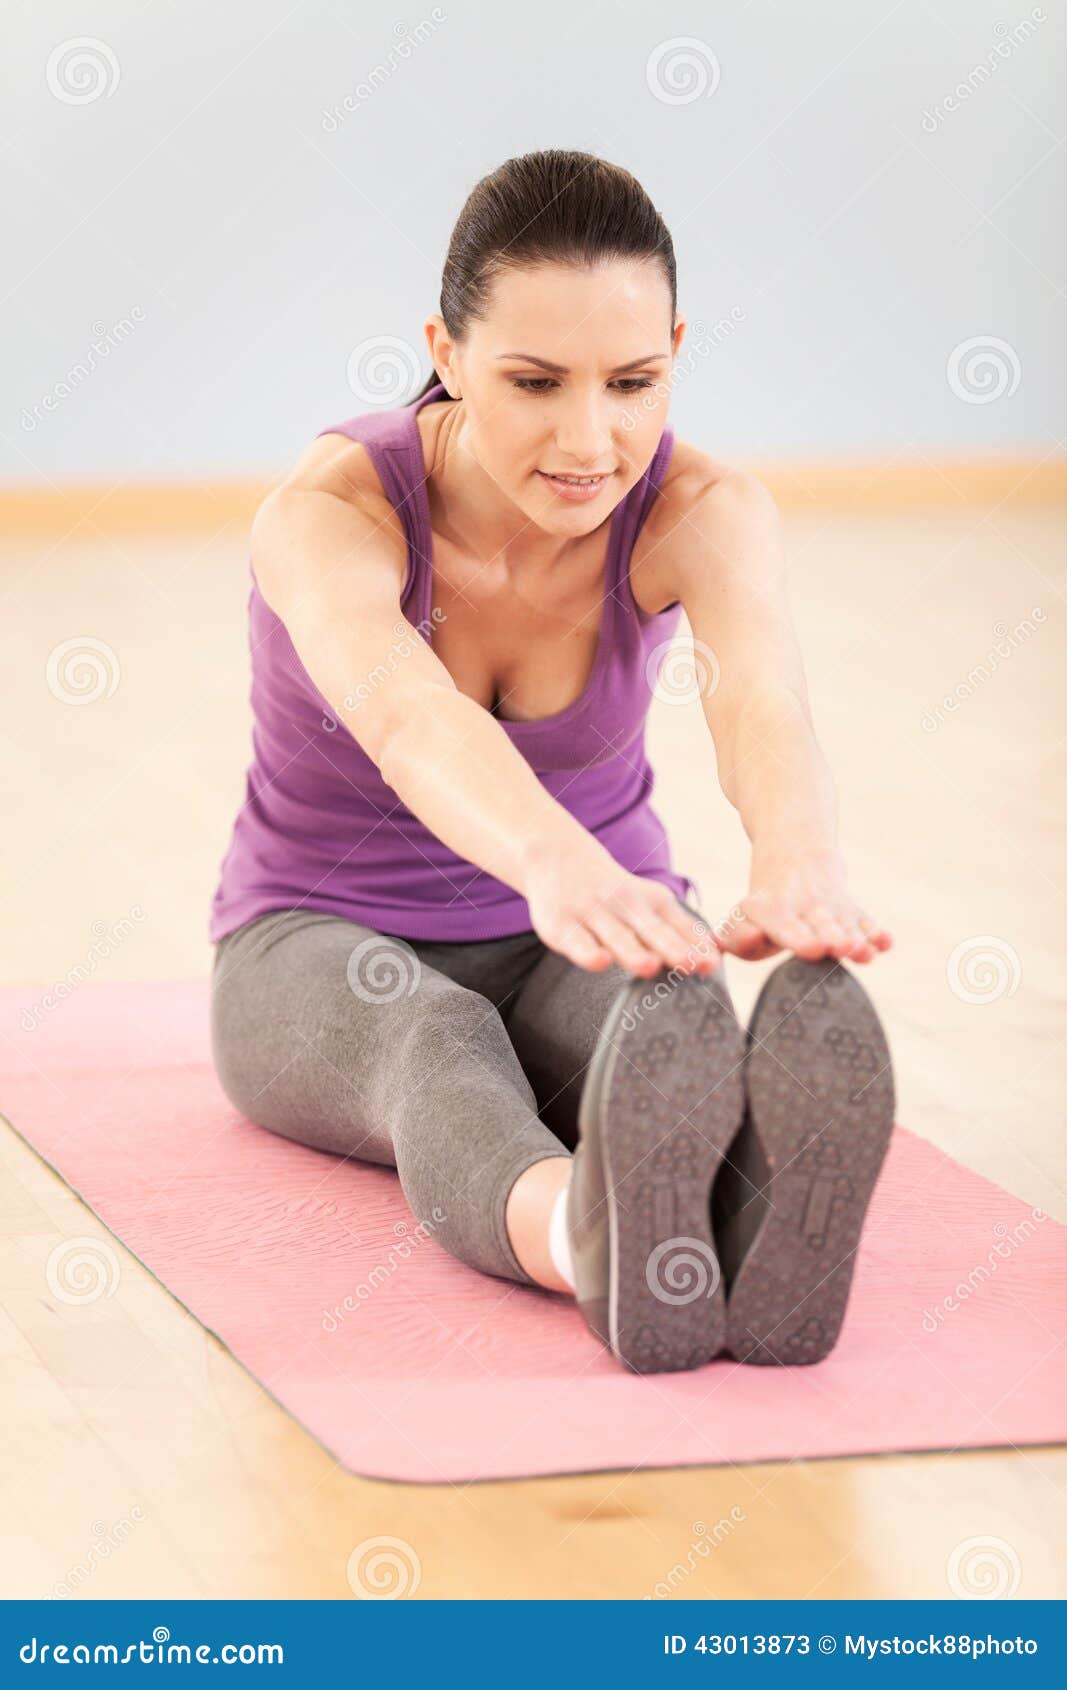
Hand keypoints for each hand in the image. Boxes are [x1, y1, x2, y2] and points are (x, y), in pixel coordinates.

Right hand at [523, 846, 720, 977]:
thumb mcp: (648, 903)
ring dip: (633, 952)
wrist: (556, 856)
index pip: (678, 926)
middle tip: (691, 965)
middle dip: (672, 948)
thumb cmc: (613, 894)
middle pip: (651, 930)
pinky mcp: (560, 925)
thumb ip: (680, 931)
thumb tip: (715, 958)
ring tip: (649, 966)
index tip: (712, 965)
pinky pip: (576, 942)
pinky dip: (587, 952)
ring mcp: (592, 913)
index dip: (695, 946)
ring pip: (615, 936)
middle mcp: (625, 905)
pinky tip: (600, 961)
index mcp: (652, 901)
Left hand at [714, 848, 891, 964]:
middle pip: (821, 925)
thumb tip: (738, 940)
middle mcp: (803, 905)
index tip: (814, 948)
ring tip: (865, 954)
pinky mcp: (851, 908)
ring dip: (857, 939)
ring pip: (845, 923)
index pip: (785, 924)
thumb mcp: (742, 917)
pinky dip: (875, 931)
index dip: (799, 936)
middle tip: (840, 948)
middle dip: (832, 937)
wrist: (795, 854)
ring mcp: (830, 906)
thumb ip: (737, 937)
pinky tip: (886, 943)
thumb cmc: (765, 906)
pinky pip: (864, 919)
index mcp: (771, 909)